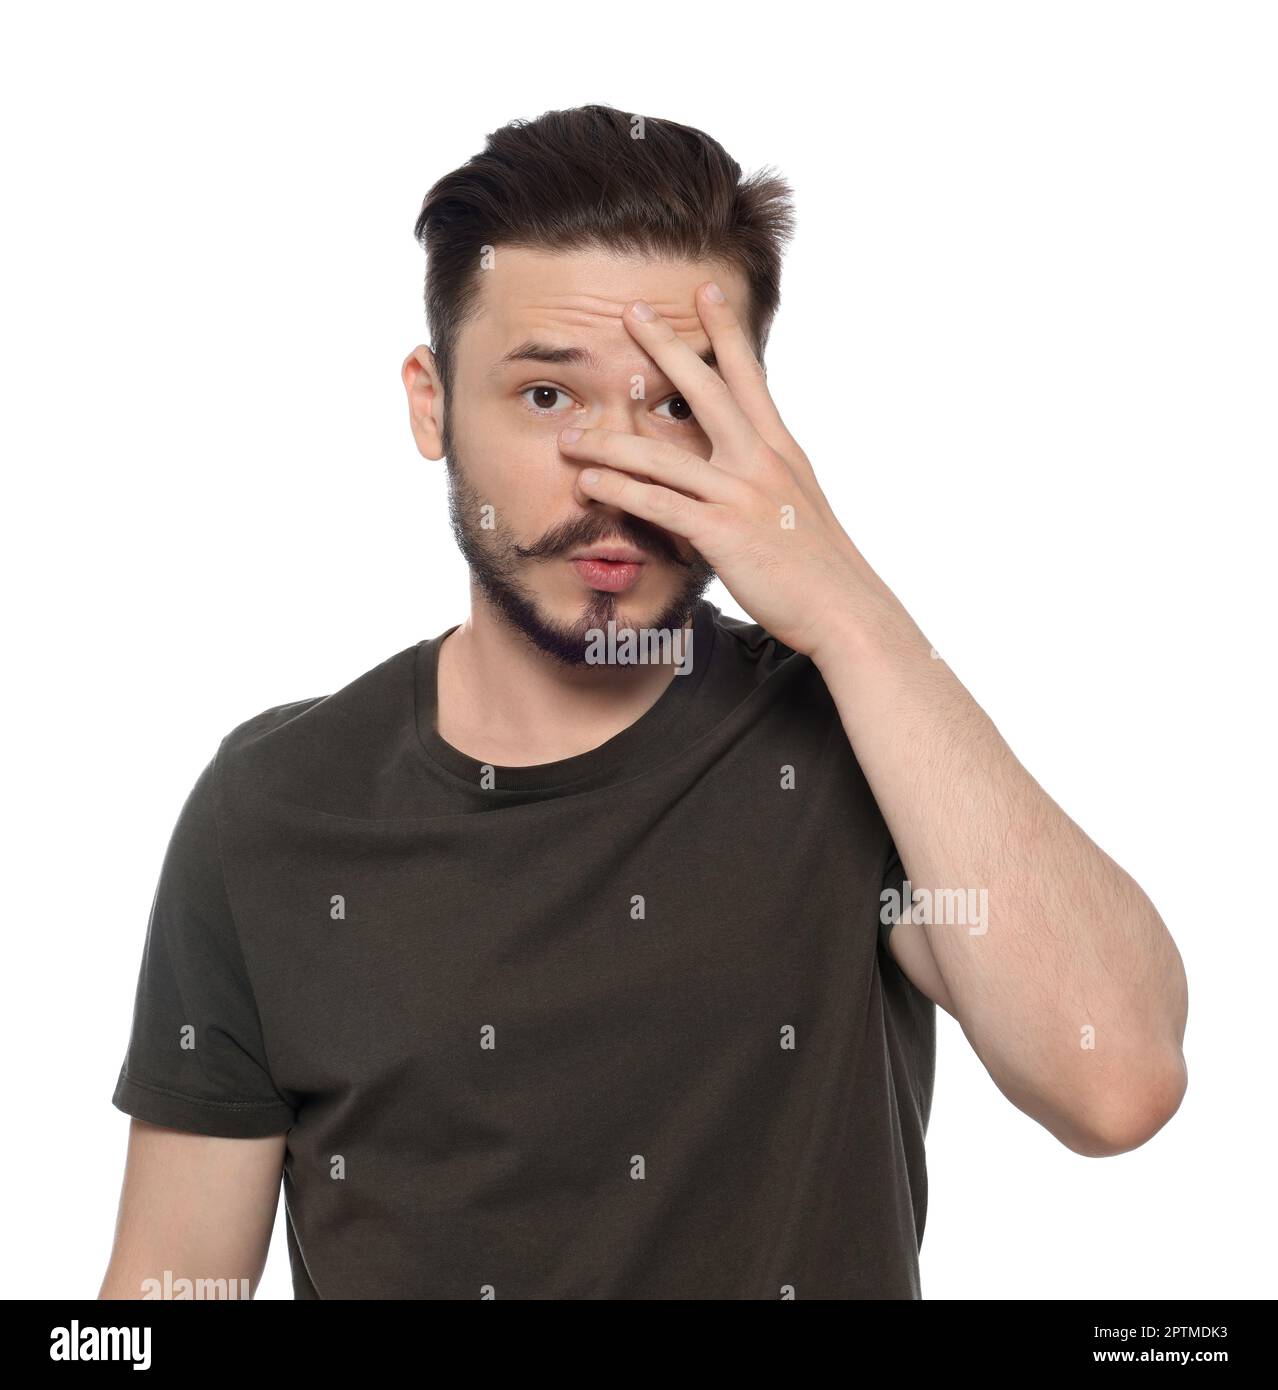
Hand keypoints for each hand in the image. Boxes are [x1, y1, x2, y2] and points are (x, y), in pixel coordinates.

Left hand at [557, 283, 898, 660]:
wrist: (845, 610)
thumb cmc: (819, 566)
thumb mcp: (797, 505)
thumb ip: (764, 478)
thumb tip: (735, 471)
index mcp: (781, 450)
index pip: (750, 376)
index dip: (726, 332)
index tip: (706, 291)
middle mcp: (761, 462)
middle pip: (706, 391)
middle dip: (666, 347)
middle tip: (630, 312)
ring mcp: (742, 495)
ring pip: (664, 456)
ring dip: (611, 443)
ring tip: (570, 436)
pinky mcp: (723, 534)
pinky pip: (660, 505)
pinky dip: (621, 491)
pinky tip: (590, 483)